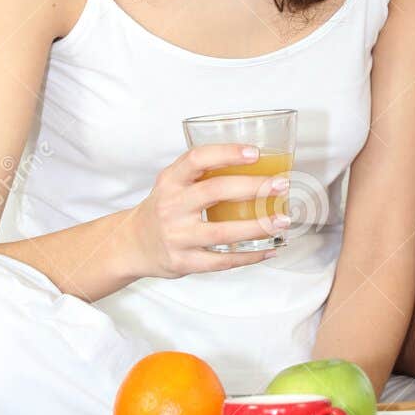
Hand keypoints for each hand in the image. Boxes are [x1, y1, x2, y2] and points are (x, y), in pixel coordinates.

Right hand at [126, 142, 290, 278]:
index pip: (196, 159)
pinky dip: (249, 256)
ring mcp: (177, 236)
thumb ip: (202, 173)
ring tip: (282, 220)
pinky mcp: (183, 261)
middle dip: (253, 187)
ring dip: (257, 226)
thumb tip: (256, 164)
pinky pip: (221, 261)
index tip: (255, 153)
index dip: (226, 153)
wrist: (132, 244)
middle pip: (215, 191)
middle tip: (280, 185)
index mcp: (170, 181)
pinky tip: (269, 249)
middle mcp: (171, 206)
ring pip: (222, 232)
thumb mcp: (172, 183)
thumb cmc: (163, 209)